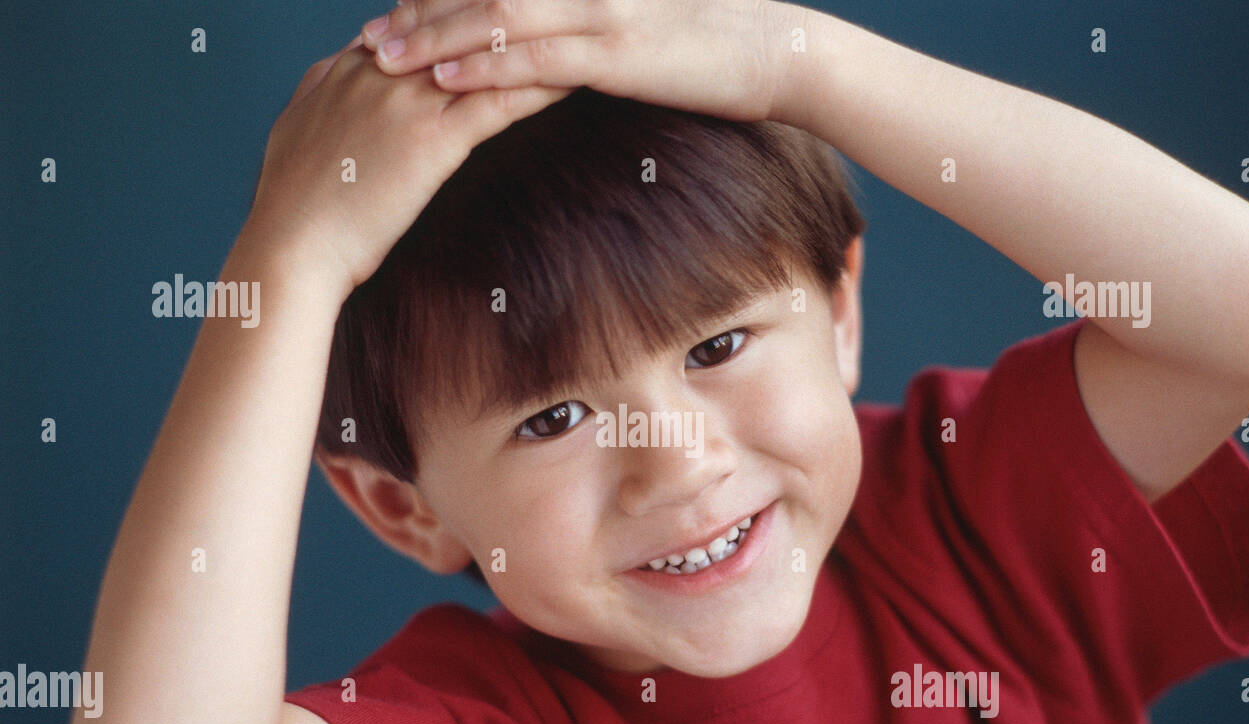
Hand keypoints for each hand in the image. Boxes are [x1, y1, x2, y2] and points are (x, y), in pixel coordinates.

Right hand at [242, 33, 574, 295]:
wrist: (290, 246)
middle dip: (500, 11)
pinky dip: (538, 88)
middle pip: (452, 17)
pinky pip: (498, 102)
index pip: (414, 15)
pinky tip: (570, 80)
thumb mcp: (299, 127)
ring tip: (572, 36)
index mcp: (349, 67)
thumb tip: (344, 69)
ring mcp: (406, 102)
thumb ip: (326, 90)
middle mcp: (380, 71)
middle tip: (549, 10)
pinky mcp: (432, 142)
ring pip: (482, 53)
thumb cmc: (293, 203)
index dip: (456, 7)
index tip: (494, 7)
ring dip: (532, 43)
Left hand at [359, 0, 808, 123]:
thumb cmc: (708, 38)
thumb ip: (585, 22)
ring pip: (495, 18)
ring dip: (433, 38)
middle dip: (418, 12)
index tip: (393, 13)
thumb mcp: (638, 17)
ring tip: (383, 58)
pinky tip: (443, 80)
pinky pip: (535, 59)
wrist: (773, 52)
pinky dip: (484, 67)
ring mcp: (597, 11)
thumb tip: (544, 43)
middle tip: (367, 37)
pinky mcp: (615, 53)